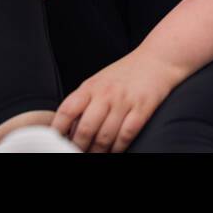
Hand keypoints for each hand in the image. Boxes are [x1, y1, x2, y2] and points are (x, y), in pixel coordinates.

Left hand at [52, 50, 184, 151]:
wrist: (158, 58)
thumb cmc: (127, 73)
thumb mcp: (99, 82)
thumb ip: (84, 101)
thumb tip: (68, 129)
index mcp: (91, 87)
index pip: (67, 110)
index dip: (57, 130)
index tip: (54, 143)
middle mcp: (106, 94)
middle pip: (85, 129)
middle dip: (79, 147)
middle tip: (77, 153)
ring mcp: (125, 102)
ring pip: (105, 136)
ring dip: (98, 151)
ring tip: (95, 155)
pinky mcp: (142, 108)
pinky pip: (126, 135)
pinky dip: (118, 147)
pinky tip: (115, 150)